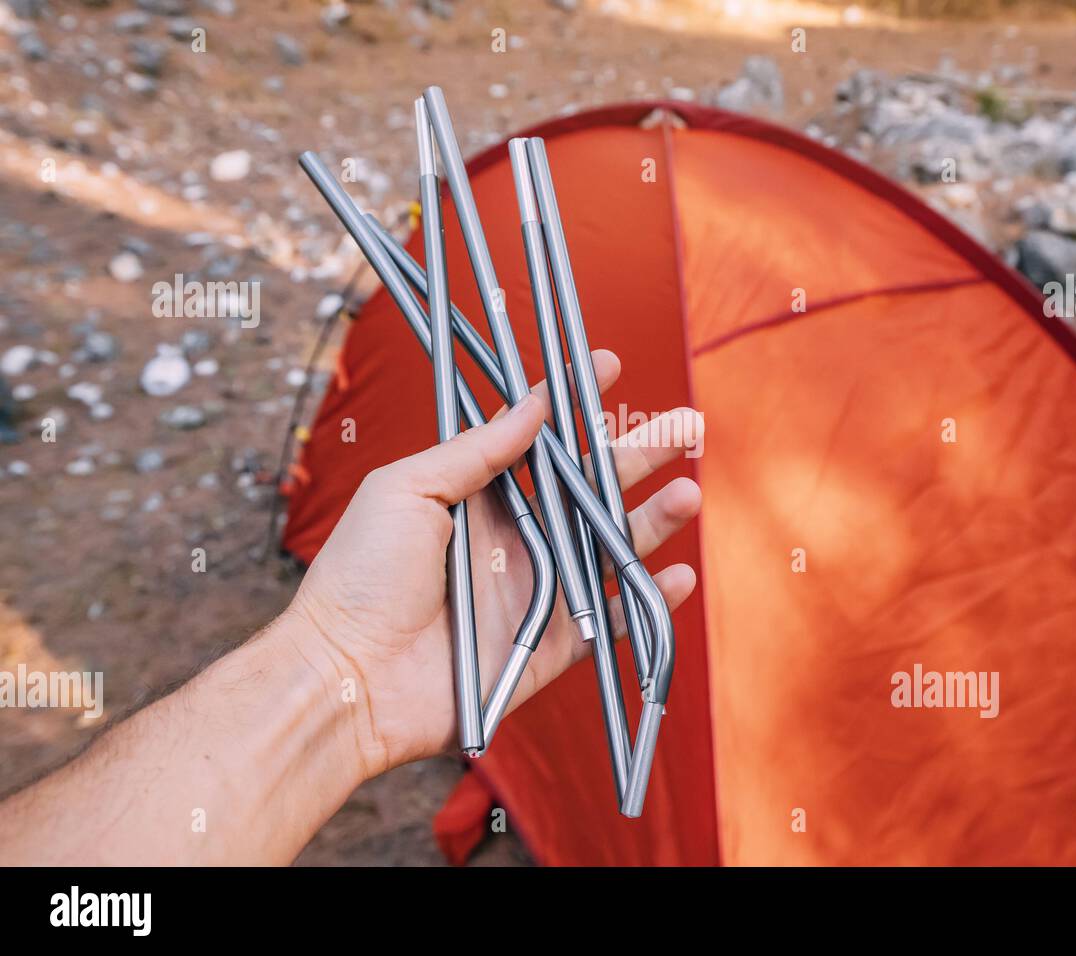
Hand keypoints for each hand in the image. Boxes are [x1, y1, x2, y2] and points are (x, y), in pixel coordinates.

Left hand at [288, 349, 700, 777]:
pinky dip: (650, 603)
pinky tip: (681, 576)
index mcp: (476, 497)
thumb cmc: (360, 576)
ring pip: (610, 548)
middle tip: (684, 426)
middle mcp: (513, 539)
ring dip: (653, 521)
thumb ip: (476, 450)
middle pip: (590, 489)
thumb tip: (535, 405)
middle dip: (638, 455)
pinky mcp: (550, 647)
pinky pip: (612, 621)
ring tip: (689, 493)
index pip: (539, 440)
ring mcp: (535, 592)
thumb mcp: (406, 489)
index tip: (606, 366)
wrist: (348, 678)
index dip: (573, 402)